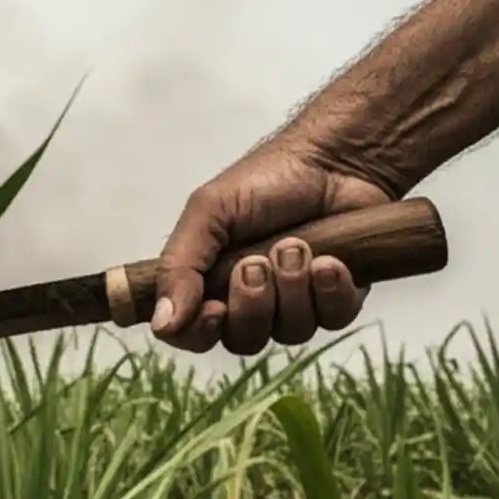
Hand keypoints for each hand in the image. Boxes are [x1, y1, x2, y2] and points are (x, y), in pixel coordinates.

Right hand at [152, 138, 395, 354]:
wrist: (331, 159)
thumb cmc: (263, 181)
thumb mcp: (207, 213)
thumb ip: (178, 267)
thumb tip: (161, 325)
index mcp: (209, 283)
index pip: (192, 334)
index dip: (201, 332)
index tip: (215, 308)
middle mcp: (250, 301)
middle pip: (243, 339)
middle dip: (253, 303)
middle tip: (259, 262)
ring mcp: (295, 303)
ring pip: (289, 332)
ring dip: (292, 288)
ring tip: (297, 245)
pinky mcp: (338, 299)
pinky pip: (332, 319)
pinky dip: (329, 290)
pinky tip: (330, 261)